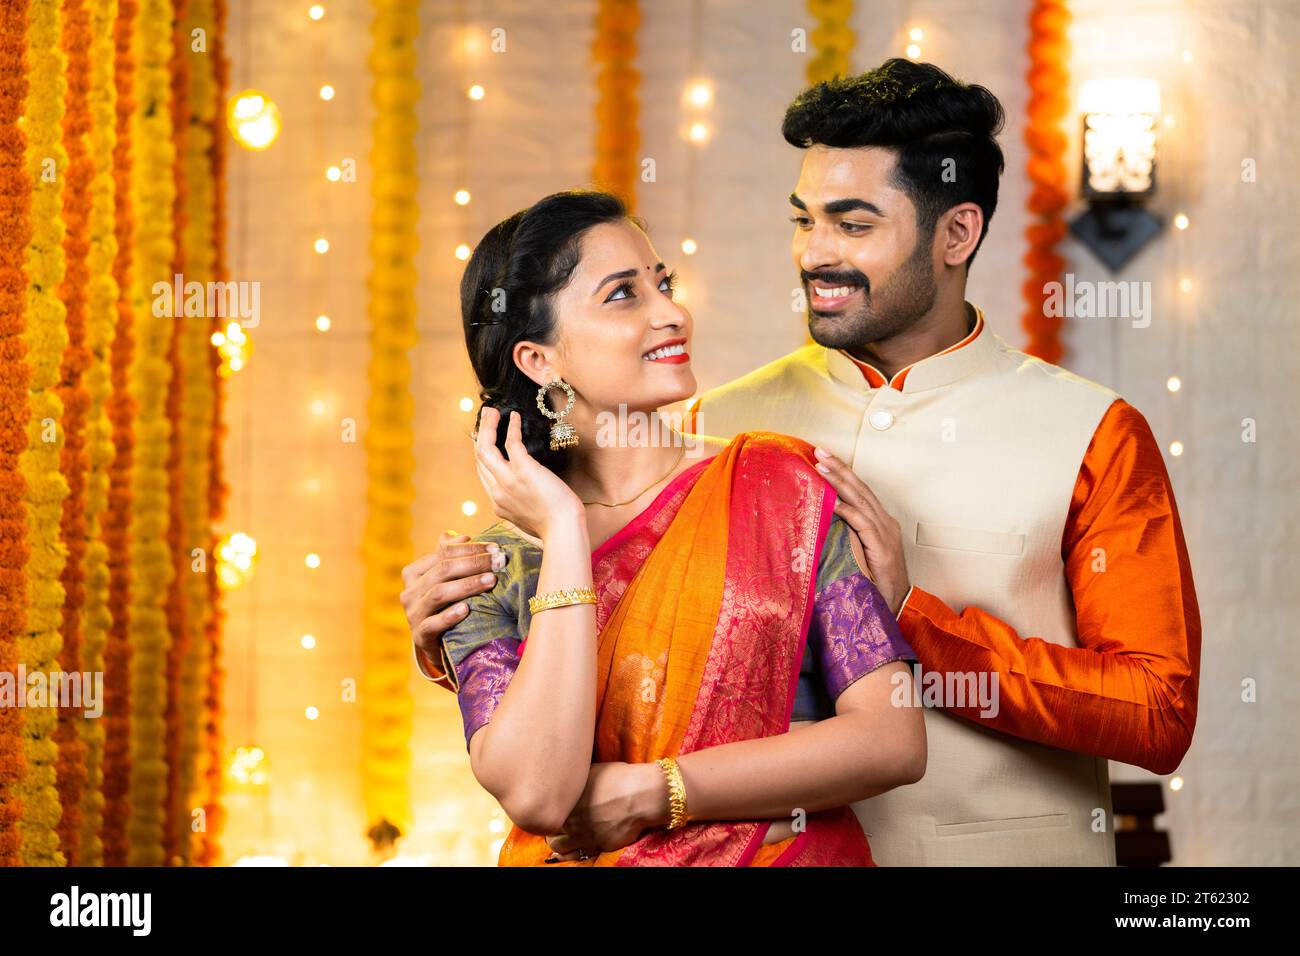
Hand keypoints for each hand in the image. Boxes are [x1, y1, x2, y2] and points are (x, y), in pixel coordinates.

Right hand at [400, 531, 504, 674]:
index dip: (470, 548)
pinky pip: (432, 624)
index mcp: (414, 572)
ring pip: (438, 594)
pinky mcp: (420, 636)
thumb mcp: (447, 580)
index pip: (443, 552)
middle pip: (442, 570)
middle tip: (500, 562)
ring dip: (467, 585)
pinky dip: (449, 616)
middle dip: (474, 563)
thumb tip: (464, 536)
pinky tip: (467, 609)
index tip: (496, 548)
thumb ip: (451, 556)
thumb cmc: (445, 605)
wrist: (438, 645)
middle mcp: (409, 591)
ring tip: (491, 581)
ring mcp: (412, 614)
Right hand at [475, 406, 583, 540]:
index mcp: (498, 504)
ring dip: (488, 427)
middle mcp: (497, 492)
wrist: (563, 531)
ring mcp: (507, 482)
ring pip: (486, 449)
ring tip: (491, 411)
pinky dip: (512, 428)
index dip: (482, 453)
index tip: (485, 439)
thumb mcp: (529, 518)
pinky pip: (511, 443)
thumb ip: (521, 504)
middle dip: (480, 435)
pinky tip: (515, 417)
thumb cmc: (555, 526)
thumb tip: (526, 492)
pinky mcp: (523, 471)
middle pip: (480, 458)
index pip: (483, 474)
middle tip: (486, 417)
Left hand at [543, 762, 666, 861]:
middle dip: (550, 827)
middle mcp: (571, 819)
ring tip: (563, 836)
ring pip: (558, 846)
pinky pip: (577, 856)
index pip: (545, 811)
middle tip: (556, 823)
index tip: (551, 808)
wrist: (641, 796)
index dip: (548, 810)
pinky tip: (570, 850)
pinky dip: (570, 854)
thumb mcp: (591, 771)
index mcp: (567, 800)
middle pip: (548, 829)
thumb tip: (567, 781)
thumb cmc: (620, 777)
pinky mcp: (598, 846)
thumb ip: (575, 782)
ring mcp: (583, 835)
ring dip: (558, 841)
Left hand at [813, 447, 910, 614]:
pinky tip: (832, 501)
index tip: (824, 459)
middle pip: (860, 488)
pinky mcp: (882, 547)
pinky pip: (862, 524)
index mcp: (881, 522)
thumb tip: (825, 523)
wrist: (897, 604)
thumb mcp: (861, 552)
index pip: (860, 491)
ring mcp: (885, 533)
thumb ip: (849, 535)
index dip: (843, 474)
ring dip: (840, 482)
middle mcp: (885, 522)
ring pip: (861, 500)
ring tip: (821, 467)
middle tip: (820, 451)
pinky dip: (847, 511)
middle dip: (840, 468)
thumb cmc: (876, 581)